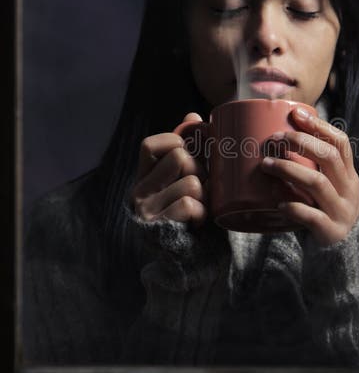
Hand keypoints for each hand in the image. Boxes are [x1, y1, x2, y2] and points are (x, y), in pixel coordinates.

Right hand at [130, 113, 208, 227]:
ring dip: (205, 196)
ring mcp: (147, 211)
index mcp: (143, 176)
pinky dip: (201, 213)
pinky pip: (190, 205)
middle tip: (201, 189)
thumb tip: (193, 116)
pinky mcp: (159, 229)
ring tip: (200, 207)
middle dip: (200, 171)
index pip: (149, 145)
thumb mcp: (183, 179)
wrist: (187, 257)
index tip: (190, 152)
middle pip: (180, 158)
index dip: (174, 142)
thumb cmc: (187, 212)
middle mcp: (139, 192)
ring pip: (191, 183)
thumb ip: (186, 149)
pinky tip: (197, 221)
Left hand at [261, 105, 358, 246]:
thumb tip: (278, 139)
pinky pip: (311, 216)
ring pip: (317, 184)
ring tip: (266, 164)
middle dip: (300, 143)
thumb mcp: (329, 189)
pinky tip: (277, 203)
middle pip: (329, 157)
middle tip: (274, 138)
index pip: (341, 143)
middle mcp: (349, 190)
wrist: (342, 254)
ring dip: (289, 170)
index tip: (296, 114)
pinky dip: (293, 207)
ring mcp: (342, 211)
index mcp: (349, 175)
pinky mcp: (331, 231)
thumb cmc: (325, 213)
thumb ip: (314, 170)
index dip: (320, 126)